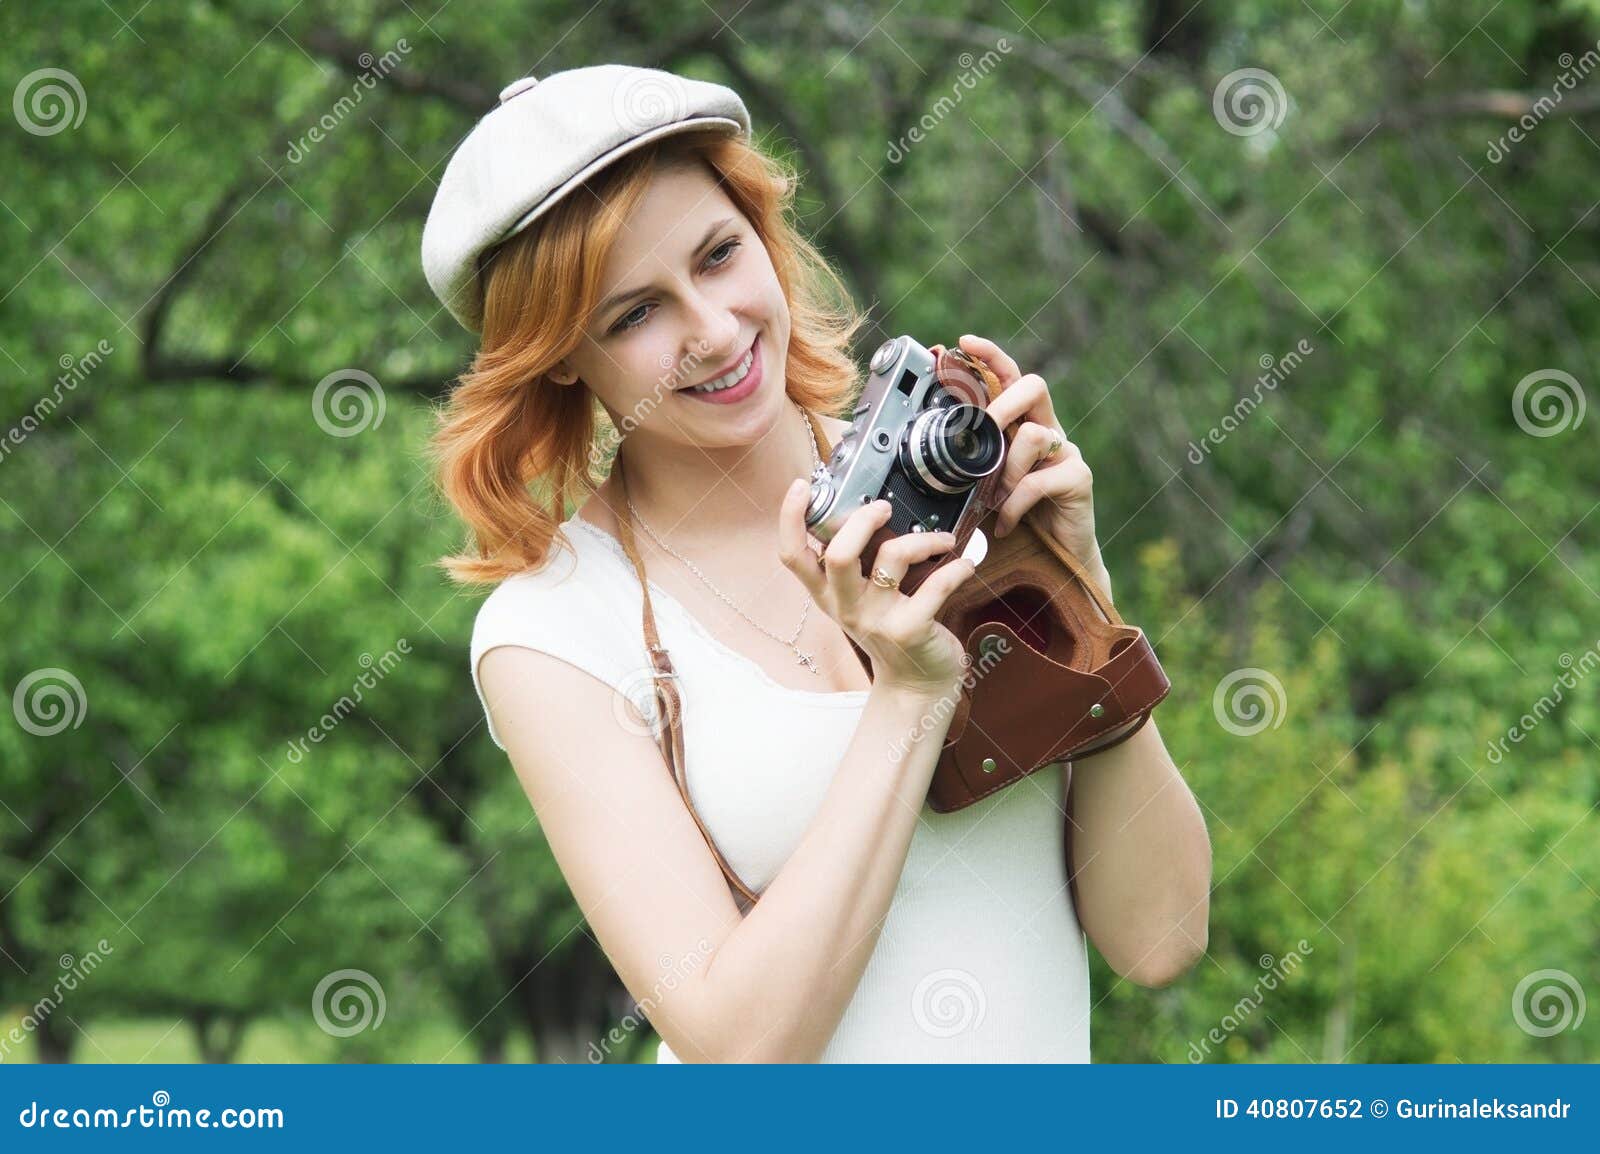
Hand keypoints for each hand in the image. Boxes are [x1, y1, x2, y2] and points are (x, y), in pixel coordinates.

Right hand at [778, 481, 978, 698]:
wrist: (916, 684)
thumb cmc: (891, 630)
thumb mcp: (861, 601)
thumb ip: (857, 566)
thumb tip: (871, 512)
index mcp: (828, 595)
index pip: (793, 557)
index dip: (790, 519)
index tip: (801, 486)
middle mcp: (846, 606)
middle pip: (840, 553)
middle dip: (864, 520)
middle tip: (884, 507)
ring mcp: (877, 620)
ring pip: (893, 557)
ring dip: (924, 538)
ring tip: (944, 539)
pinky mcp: (910, 630)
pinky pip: (937, 585)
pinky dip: (957, 568)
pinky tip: (966, 564)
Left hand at [933, 333, 1110, 593]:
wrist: (1055, 558)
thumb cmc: (1014, 517)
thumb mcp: (983, 484)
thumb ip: (967, 462)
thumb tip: (925, 444)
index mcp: (1021, 424)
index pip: (1009, 377)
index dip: (990, 356)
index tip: (964, 342)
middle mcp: (1047, 430)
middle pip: (1033, 386)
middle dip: (1003, 402)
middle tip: (984, 428)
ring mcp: (1065, 452)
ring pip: (1033, 434)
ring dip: (1005, 470)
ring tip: (993, 499)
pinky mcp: (1078, 478)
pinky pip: (1039, 480)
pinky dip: (1014, 504)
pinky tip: (1003, 523)